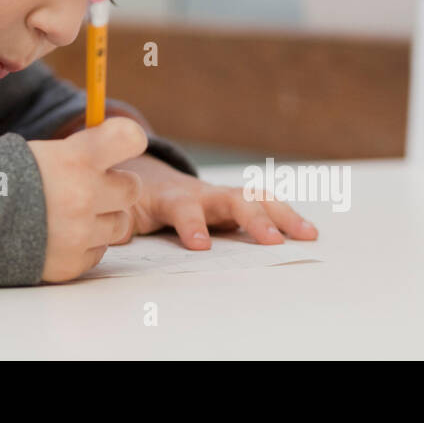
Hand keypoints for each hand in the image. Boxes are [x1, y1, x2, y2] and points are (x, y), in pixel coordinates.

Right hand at [25, 117, 147, 281]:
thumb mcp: (38, 152)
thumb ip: (79, 151)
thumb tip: (113, 145)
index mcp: (75, 159)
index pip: (130, 138)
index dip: (128, 139)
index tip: (118, 145)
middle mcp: (84, 196)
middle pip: (132, 188)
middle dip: (114, 186)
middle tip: (87, 186)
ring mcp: (80, 233)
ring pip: (121, 224)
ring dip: (103, 218)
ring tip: (70, 214)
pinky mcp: (72, 263)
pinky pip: (98, 252)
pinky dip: (84, 245)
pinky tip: (57, 235)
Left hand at [111, 152, 317, 248]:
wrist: (146, 176)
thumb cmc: (136, 201)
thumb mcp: (124, 211)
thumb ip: (122, 223)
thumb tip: (115, 232)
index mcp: (170, 197)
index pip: (183, 208)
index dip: (191, 225)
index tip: (200, 245)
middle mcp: (201, 193)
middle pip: (231, 200)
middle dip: (253, 219)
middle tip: (272, 240)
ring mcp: (221, 196)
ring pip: (255, 199)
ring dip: (282, 215)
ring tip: (307, 234)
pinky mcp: (234, 203)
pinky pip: (263, 206)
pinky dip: (286, 216)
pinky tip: (307, 232)